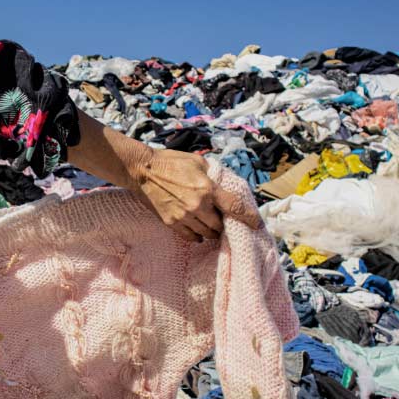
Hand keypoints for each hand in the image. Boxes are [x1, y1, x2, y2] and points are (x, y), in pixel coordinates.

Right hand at [128, 148, 262, 240]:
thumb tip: (225, 185)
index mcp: (207, 188)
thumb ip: (214, 175)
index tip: (256, 224)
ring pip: (206, 233)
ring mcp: (183, 216)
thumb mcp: (198, 162)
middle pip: (220, 226)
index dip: (249, 217)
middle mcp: (197, 205)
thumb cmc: (171, 162)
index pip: (234, 207)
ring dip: (211, 231)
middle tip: (223, 220)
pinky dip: (197, 235)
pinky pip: (191, 237)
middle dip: (224, 224)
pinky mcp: (171, 222)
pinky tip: (198, 229)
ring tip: (210, 225)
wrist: (142, 170)